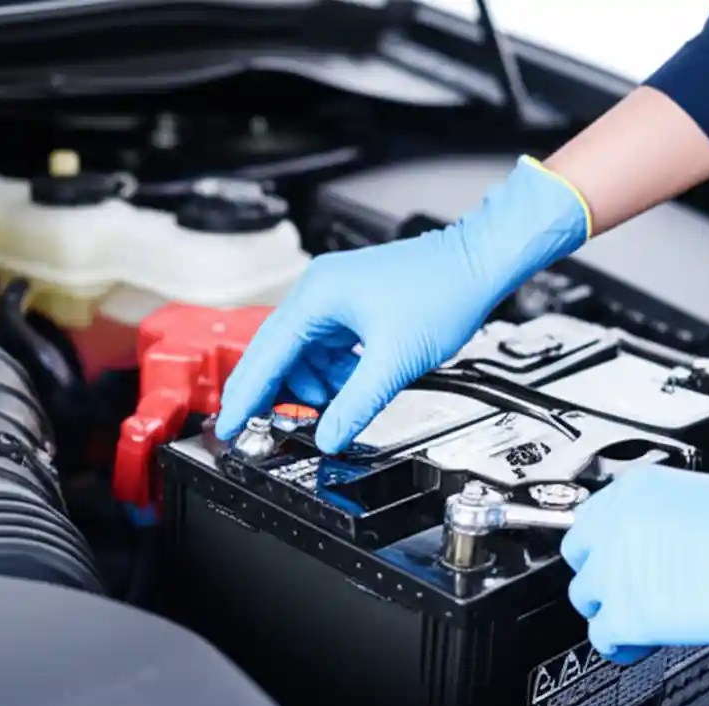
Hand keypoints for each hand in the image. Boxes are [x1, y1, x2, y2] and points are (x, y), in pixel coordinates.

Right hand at [215, 156, 590, 452]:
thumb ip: (355, 406)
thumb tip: (330, 437)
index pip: (266, 355)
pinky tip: (352, 389)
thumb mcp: (394, 363)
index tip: (230, 425)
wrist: (478, 265)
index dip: (246, 396)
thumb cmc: (442, 292)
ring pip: (304, 355)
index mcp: (316, 297)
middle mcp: (318, 293)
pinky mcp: (353, 306)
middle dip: (273, 394)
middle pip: (278, 354)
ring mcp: (334, 298)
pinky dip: (334, 374)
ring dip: (314, 386)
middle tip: (259, 429)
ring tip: (333, 408)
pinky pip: (327, 349)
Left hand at [561, 465, 708, 663]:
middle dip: (601, 573)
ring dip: (609, 609)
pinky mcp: (631, 611)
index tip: (618, 558)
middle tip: (627, 588)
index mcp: (635, 488)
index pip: (592, 519)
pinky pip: (602, 635)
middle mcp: (616, 522)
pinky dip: (619, 644)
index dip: (607, 545)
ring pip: (585, 596)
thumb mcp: (699, 499)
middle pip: (579, 555)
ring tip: (639, 618)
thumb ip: (660, 518)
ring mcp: (618, 567)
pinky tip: (639, 644)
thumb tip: (654, 543)